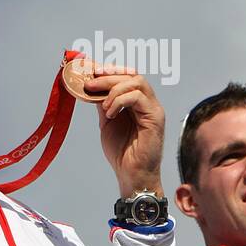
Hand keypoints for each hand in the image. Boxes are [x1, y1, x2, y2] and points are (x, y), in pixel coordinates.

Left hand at [86, 62, 165, 197]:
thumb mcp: (107, 122)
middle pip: (132, 75)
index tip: (91, 72)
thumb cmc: (121, 152)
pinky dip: (120, 101)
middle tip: (90, 83)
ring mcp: (153, 109)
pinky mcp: (155, 117)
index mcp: (137, 102)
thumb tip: (91, 86)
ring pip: (137, 82)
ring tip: (102, 105)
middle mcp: (148, 102)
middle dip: (108, 76)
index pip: (128, 76)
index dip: (110, 70)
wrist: (131, 174)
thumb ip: (103, 104)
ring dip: (114, 89)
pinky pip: (138, 97)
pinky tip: (110, 113)